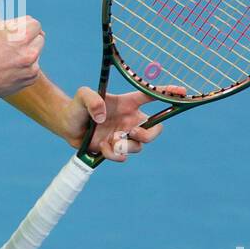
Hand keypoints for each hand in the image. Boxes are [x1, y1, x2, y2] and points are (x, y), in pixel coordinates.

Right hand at [0, 16, 43, 97]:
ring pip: (37, 54)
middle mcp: (30, 52)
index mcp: (22, 37)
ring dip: (28, 54)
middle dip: (29, 40)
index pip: (36, 25)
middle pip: (40, 39)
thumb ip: (19, 24)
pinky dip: (26, 68)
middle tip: (14, 46)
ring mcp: (32, 67)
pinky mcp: (31, 79)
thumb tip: (35, 26)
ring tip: (10, 59)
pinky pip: (34, 68)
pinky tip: (12, 69)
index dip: (27, 27)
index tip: (20, 32)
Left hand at [63, 84, 188, 162]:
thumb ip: (91, 100)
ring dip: (126, 145)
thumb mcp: (82, 96)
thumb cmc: (77, 106)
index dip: (168, 94)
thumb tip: (102, 116)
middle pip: (155, 129)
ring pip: (139, 146)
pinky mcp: (115, 149)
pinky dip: (114, 154)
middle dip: (149, 134)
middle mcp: (130, 120)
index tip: (182, 92)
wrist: (67, 125)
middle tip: (133, 132)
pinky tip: (102, 147)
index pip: (152, 97)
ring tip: (110, 140)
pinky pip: (123, 156)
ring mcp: (124, 136)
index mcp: (128, 104)